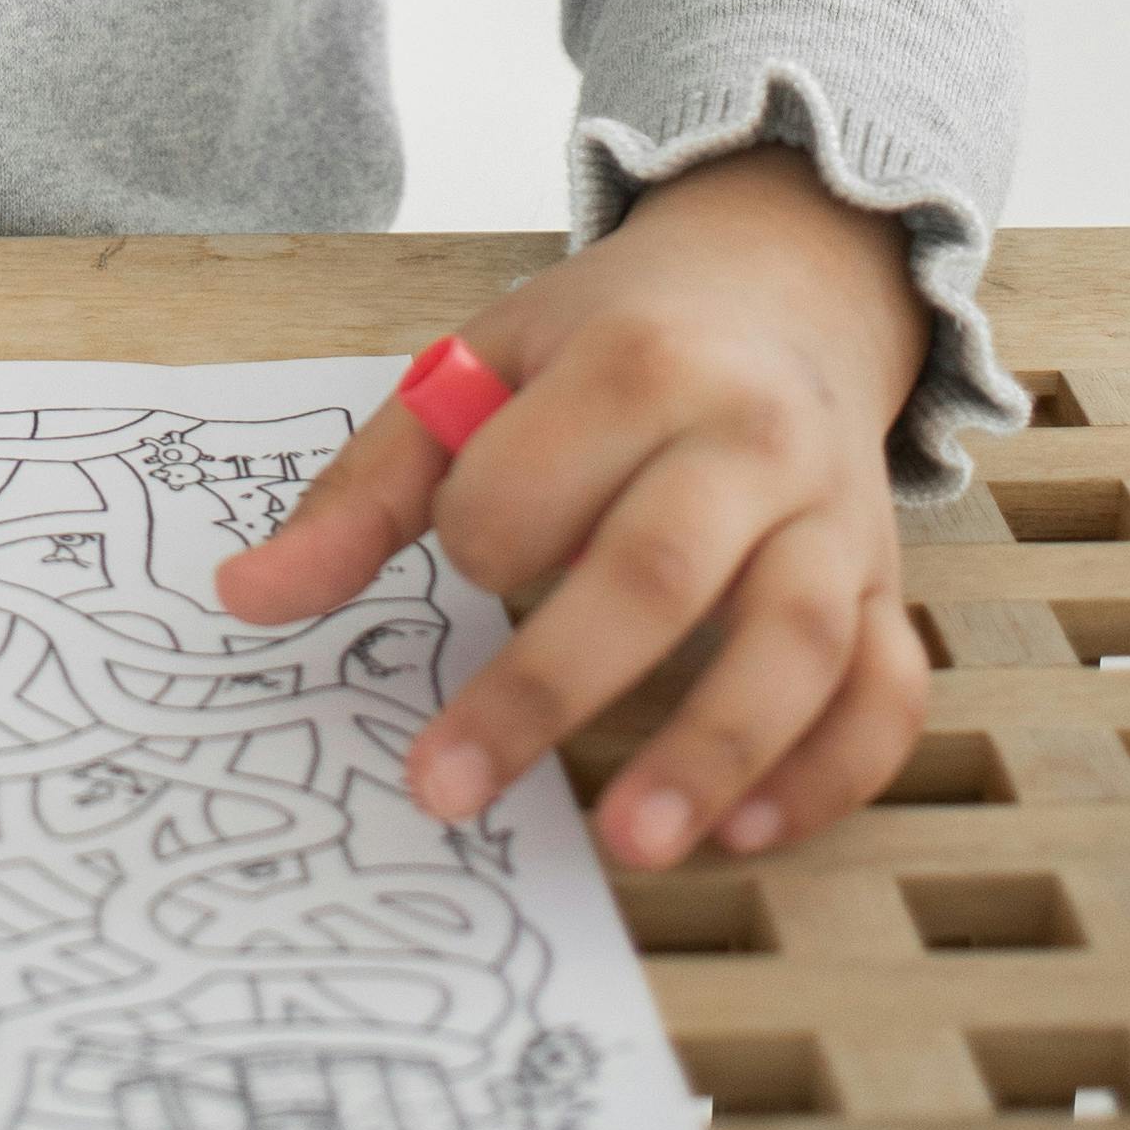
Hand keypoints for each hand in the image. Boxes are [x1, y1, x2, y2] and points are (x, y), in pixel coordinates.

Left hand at [216, 150, 929, 866]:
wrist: (782, 281)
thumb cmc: (611, 342)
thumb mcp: (481, 367)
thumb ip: (366, 490)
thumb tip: (243, 600)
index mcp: (638, 362)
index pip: (531, 486)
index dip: (476, 539)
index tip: (459, 561)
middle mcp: (750, 436)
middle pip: (658, 574)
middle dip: (547, 691)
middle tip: (451, 791)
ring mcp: (833, 514)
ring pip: (797, 641)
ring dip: (716, 751)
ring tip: (631, 847)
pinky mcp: (884, 582)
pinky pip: (885, 689)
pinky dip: (832, 769)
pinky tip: (751, 834)